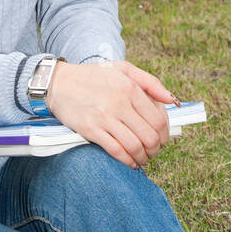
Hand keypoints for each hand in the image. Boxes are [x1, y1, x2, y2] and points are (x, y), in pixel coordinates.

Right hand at [46, 59, 174, 168]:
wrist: (58, 82)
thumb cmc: (92, 76)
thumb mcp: (122, 69)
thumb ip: (150, 82)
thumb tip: (172, 100)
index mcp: (130, 88)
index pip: (158, 119)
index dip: (165, 134)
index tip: (161, 139)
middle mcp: (119, 103)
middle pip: (150, 136)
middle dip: (156, 149)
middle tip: (153, 151)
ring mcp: (104, 117)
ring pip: (135, 146)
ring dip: (143, 157)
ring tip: (142, 157)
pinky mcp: (91, 130)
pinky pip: (117, 151)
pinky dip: (128, 161)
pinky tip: (130, 162)